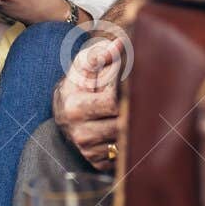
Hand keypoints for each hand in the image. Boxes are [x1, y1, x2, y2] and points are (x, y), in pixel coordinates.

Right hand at [52, 37, 124, 170]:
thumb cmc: (78, 81)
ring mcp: (86, 149)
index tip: (132, 85)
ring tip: (130, 112)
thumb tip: (118, 44)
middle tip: (140, 100)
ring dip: (131, 127)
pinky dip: (125, 141)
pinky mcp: (94, 160)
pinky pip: (120, 154)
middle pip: (122, 125)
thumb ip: (100, 54)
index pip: (113, 103)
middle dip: (132, 111)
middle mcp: (79, 132)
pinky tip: (123, 128)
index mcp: (75, 107)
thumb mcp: (84, 63)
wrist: (64, 107)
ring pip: (124, 141)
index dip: (126, 92)